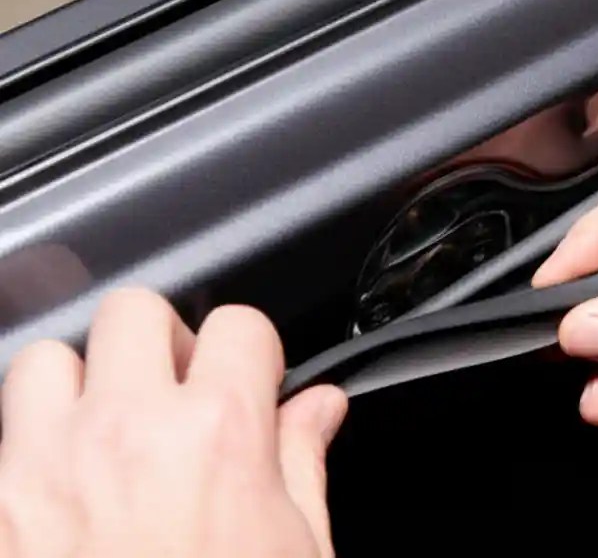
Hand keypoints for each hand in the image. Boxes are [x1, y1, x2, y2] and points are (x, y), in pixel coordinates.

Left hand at [0, 288, 346, 556]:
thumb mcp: (299, 551)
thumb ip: (303, 462)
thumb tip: (320, 409)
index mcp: (217, 433)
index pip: (238, 325)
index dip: (252, 352)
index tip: (251, 383)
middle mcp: (124, 431)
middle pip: (133, 311)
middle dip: (160, 345)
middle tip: (177, 394)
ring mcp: (42, 467)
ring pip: (44, 360)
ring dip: (77, 385)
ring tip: (105, 432)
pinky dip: (26, 452)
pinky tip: (61, 492)